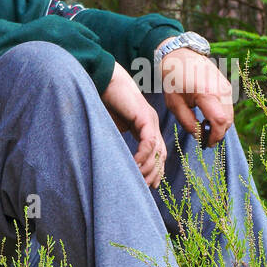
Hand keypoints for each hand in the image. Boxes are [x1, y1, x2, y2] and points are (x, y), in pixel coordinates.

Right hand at [100, 60, 167, 188]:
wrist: (105, 79)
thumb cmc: (105, 100)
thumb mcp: (114, 126)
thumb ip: (119, 141)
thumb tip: (119, 161)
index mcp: (147, 125)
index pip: (158, 152)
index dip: (156, 169)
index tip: (151, 185)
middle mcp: (152, 123)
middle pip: (161, 154)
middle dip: (154, 173)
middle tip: (145, 187)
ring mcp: (150, 120)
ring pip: (157, 150)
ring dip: (148, 167)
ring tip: (138, 180)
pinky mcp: (144, 117)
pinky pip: (148, 142)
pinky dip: (143, 155)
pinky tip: (135, 165)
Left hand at [155, 39, 233, 148]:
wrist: (180, 56)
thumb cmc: (173, 80)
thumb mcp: (175, 105)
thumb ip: (188, 123)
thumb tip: (200, 136)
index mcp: (206, 94)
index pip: (220, 122)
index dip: (215, 136)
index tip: (207, 144)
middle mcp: (221, 90)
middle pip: (228, 121)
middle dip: (218, 133)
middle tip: (205, 138)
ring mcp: (226, 88)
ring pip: (230, 115)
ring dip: (220, 125)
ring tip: (204, 126)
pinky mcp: (227, 86)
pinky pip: (228, 107)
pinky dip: (221, 116)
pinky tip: (207, 115)